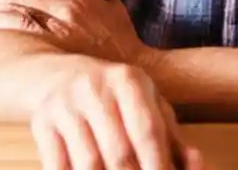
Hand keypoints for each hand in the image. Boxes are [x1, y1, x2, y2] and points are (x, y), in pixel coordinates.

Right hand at [31, 60, 203, 169]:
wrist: (52, 75)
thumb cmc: (112, 94)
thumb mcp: (145, 101)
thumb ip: (172, 134)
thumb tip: (196, 164)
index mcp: (128, 80)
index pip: (148, 132)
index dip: (159, 166)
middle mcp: (95, 89)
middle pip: (119, 153)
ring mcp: (65, 107)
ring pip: (88, 164)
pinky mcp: (41, 124)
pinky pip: (57, 166)